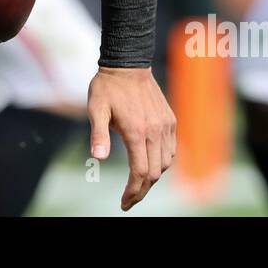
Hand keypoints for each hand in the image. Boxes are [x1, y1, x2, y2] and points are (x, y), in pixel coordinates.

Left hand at [88, 66, 176, 210]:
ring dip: (153, 177)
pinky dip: (162, 162)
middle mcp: (155, 130)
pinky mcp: (170, 120)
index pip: (140, 172)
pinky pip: (171, 150)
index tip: (124, 203)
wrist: (128, 63)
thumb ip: (98, 134)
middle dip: (142, 190)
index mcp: (137, 131)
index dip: (133, 191)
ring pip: (165, 163)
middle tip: (129, 199)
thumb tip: (97, 158)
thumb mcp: (96, 109)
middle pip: (155, 173)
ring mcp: (165, 125)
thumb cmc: (107, 87)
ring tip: (137, 183)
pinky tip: (150, 163)